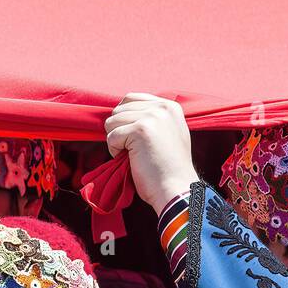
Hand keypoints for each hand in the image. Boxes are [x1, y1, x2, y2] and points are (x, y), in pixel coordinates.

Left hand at [104, 92, 198, 212]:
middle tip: (134, 150)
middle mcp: (162, 107)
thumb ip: (152, 119)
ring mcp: (151, 117)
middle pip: (119, 109)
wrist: (176, 188)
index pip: (131, 98)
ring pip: (112, 121)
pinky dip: (115, 151)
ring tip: (134, 155)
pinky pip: (111, 136)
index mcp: (169, 106)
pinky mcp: (140, 130)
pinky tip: (132, 160)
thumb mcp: (167, 134)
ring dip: (116, 141)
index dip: (123, 118)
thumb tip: (121, 113)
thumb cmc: (168, 169)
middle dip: (119, 131)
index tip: (131, 138)